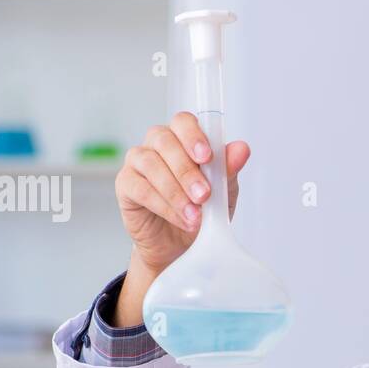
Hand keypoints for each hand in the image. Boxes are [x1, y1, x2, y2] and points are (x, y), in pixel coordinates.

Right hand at [115, 111, 251, 274]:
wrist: (182, 245)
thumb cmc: (201, 211)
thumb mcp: (223, 193)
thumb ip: (229, 170)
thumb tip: (242, 148)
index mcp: (182, 138)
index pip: (183, 122)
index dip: (194, 136)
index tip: (207, 157)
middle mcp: (157, 145)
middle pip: (165, 141)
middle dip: (187, 171)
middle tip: (204, 195)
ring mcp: (138, 162)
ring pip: (151, 164)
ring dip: (175, 191)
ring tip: (195, 215)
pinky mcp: (125, 185)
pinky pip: (140, 188)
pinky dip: (163, 205)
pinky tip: (181, 218)